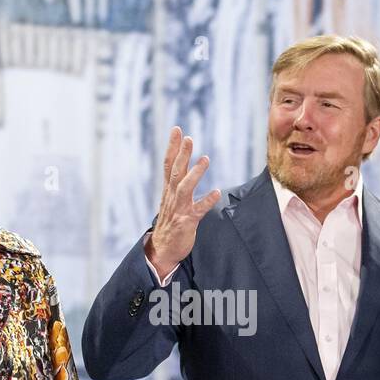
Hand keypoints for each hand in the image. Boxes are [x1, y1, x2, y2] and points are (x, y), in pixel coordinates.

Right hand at [145, 126, 221, 279]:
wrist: (162, 250)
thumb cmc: (170, 223)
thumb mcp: (171, 199)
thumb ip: (178, 181)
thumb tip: (182, 163)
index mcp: (168, 190)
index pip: (169, 164)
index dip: (172, 147)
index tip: (177, 130)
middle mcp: (172, 197)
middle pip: (176, 172)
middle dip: (181, 154)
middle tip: (188, 138)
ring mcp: (179, 209)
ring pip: (184, 188)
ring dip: (194, 173)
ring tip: (205, 159)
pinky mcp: (186, 222)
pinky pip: (198, 210)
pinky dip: (207, 201)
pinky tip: (216, 193)